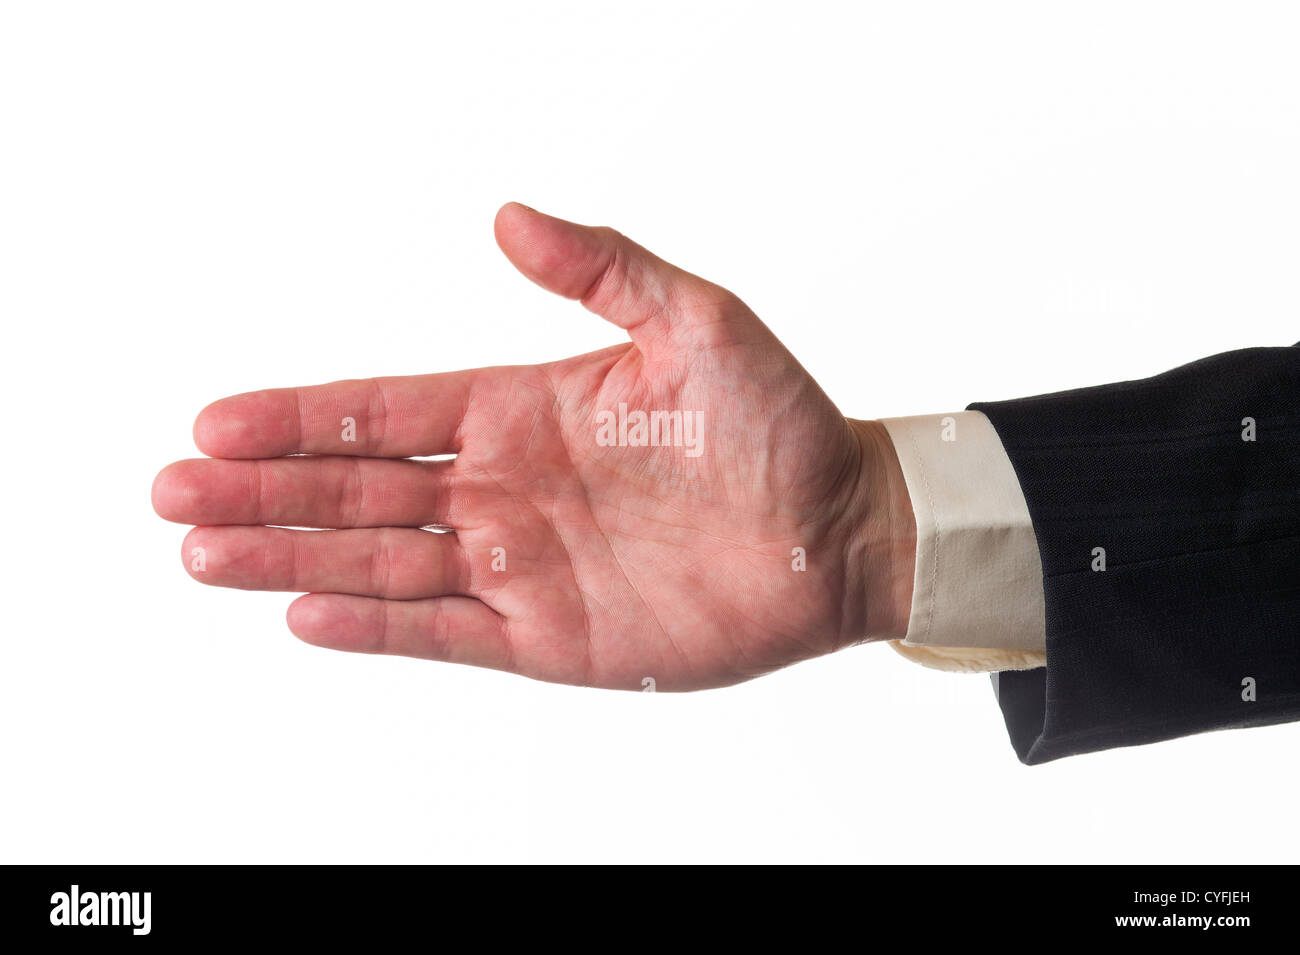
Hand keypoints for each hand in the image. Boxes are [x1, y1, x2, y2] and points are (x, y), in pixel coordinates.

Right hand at [152, 203, 915, 689]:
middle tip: (172, 493)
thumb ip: (601, 268)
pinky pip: (446, 633)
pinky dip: (378, 627)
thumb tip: (506, 215)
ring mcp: (520, 567)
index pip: (384, 411)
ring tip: (206, 555)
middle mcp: (503, 490)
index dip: (299, 416)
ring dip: (292, 557)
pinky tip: (307, 615)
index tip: (215, 420)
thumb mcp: (695, 320)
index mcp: (521, 411)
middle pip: (357, 490)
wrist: (839, 527)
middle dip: (263, 490)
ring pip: (381, 563)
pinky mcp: (550, 637)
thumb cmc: (777, 423)